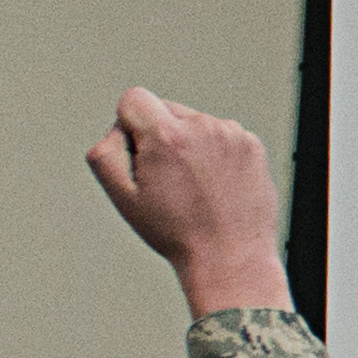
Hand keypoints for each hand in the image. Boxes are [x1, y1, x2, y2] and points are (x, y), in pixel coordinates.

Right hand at [84, 87, 292, 317]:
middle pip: (165, 110)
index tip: (142, 159)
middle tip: (169, 182)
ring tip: (196, 187)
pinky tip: (217, 186)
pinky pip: (222, 137)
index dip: (129, 128)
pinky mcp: (253, 145)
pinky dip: (216, 154)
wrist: (230, 258)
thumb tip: (118, 128)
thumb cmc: (174, 231)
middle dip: (160, 137)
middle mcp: (203, 127)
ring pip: (195, 124)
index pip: (133, 99)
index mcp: (167, 135)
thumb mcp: (123, 196)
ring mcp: (233, 135)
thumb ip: (104, 152)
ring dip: (190, 146)